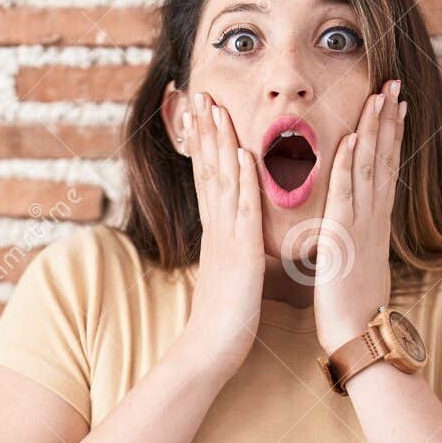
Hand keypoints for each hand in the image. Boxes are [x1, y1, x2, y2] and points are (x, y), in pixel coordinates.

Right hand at [179, 90, 264, 378]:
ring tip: (214, 106)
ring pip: (220, 179)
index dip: (205, 144)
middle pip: (208, 169)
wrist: (210, 349)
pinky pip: (241, 210)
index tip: (203, 113)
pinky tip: (242, 152)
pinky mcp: (240, 253)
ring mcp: (226, 238)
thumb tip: (236, 240)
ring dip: (218, 141)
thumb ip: (231, 251)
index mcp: (217, 232)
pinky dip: (241, 179)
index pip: (209, 178)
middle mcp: (216, 228)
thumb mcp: (229, 274)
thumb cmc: (224, 319)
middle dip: (204, 130)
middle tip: (199, 93)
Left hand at [311, 78, 404, 353]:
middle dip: (388, 120)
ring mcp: (361, 225)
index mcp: (375, 222)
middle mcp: (373, 217)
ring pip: (370, 168)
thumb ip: (358, 238)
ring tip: (379, 96)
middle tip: (394, 84)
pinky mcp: (343, 237)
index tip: (395, 104)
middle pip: (384, 159)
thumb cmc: (353, 305)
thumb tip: (358, 227)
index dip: (390, 134)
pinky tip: (354, 139)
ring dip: (375, 130)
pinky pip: (348, 194)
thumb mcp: (359, 262)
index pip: (385, 168)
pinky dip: (351, 165)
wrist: (357, 334)